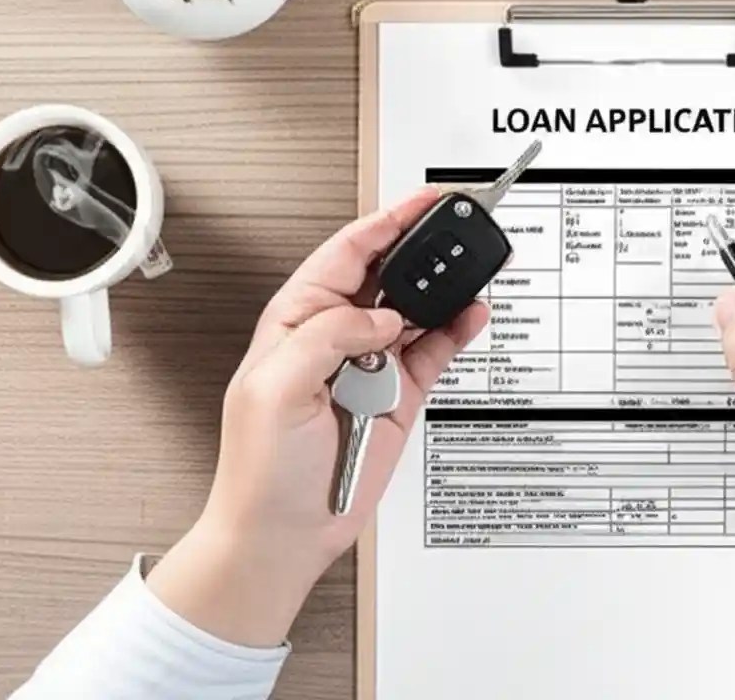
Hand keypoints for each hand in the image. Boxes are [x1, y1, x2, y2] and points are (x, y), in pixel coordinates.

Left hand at [147, 188, 488, 645]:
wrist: (286, 532)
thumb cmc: (260, 470)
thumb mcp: (275, 389)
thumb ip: (327, 337)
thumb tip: (381, 317)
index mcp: (296, 320)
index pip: (346, 253)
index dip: (385, 222)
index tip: (419, 202)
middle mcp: (336, 335)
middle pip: (389, 273)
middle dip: (423, 247)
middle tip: (457, 228)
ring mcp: (372, 364)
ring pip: (418, 309)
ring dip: (445, 289)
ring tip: (474, 269)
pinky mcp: (400, 394)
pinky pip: (436, 350)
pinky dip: (457, 330)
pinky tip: (471, 314)